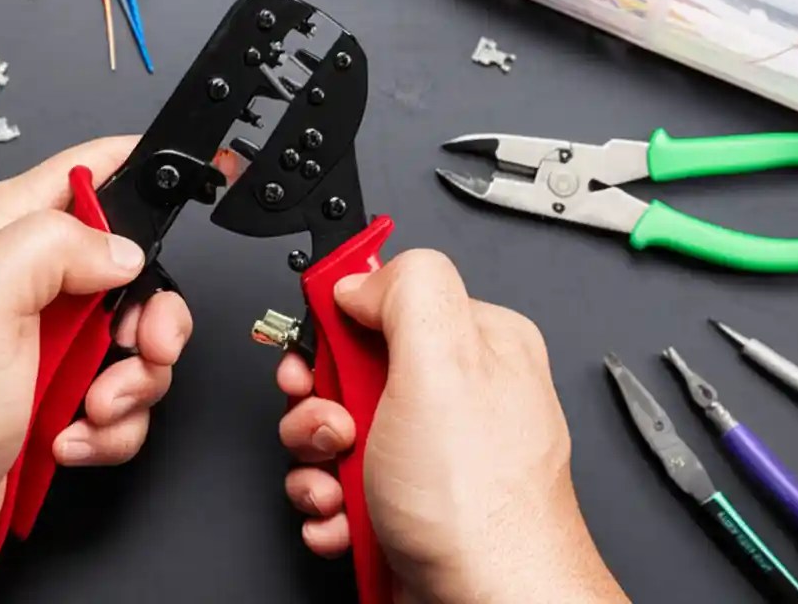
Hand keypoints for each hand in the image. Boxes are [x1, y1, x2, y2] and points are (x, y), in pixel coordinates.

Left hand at [0, 136, 191, 563]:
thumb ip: (51, 249)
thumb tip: (121, 249)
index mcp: (2, 231)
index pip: (89, 170)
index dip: (143, 173)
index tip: (187, 192)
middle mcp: (28, 279)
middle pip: (134, 268)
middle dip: (150, 319)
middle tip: (138, 348)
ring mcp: (48, 338)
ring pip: (139, 341)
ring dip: (130, 386)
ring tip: (90, 408)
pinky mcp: (61, 389)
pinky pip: (123, 397)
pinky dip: (108, 426)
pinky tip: (67, 435)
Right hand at [277, 250, 623, 601]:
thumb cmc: (482, 506)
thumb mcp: (444, 364)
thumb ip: (406, 291)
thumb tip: (363, 277)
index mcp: (474, 344)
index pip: (384, 300)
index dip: (334, 326)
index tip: (316, 356)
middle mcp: (454, 395)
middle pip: (345, 369)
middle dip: (317, 408)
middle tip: (336, 430)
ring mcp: (426, 453)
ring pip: (333, 432)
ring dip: (315, 464)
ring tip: (340, 487)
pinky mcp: (402, 502)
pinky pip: (339, 485)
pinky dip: (328, 507)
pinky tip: (348, 520)